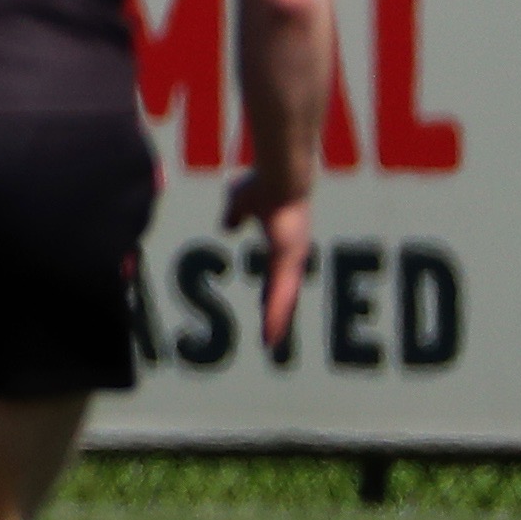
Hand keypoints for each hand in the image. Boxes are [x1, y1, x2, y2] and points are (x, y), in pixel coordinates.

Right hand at [223, 171, 314, 353]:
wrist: (280, 177)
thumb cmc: (263, 183)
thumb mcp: (240, 200)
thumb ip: (234, 214)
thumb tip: (227, 227)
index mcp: (284, 239)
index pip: (278, 272)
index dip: (271, 289)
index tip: (263, 304)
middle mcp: (293, 252)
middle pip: (284, 290)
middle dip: (277, 311)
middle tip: (272, 332)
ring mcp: (293, 258)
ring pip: (284, 298)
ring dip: (276, 320)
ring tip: (270, 342)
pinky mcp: (288, 261)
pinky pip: (280, 295)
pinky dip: (275, 315)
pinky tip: (270, 332)